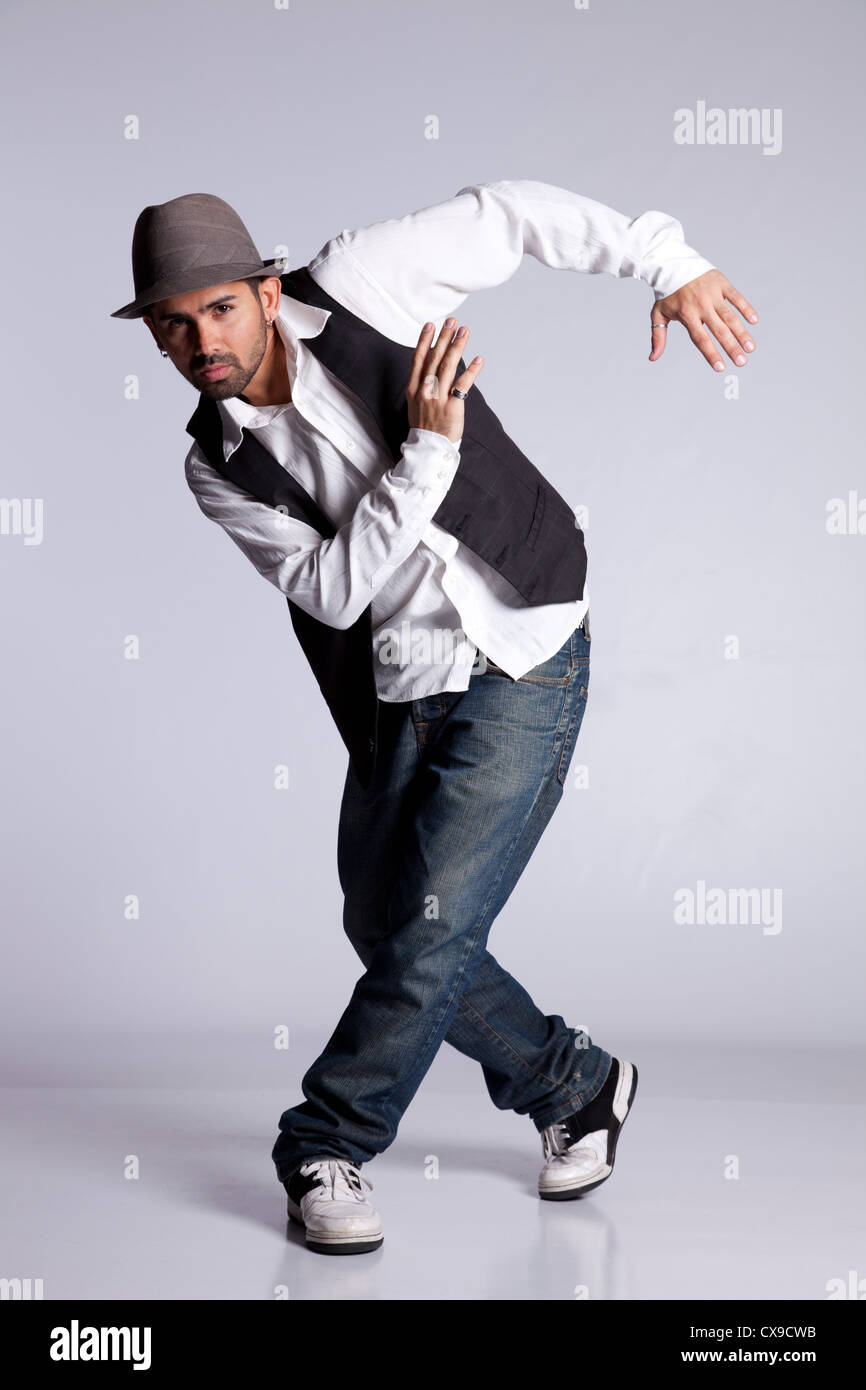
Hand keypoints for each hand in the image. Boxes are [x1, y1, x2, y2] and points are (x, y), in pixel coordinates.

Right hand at [406, 317, 483, 442]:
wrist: (429, 448)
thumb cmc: (425, 424)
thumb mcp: (416, 402)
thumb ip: (422, 382)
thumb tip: (432, 361)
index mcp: (413, 388)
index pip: (418, 359)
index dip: (424, 340)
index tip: (431, 325)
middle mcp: (424, 391)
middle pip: (434, 359)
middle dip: (443, 338)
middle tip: (452, 321)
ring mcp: (438, 399)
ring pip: (448, 367)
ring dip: (457, 347)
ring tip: (464, 331)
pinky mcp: (452, 407)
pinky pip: (463, 385)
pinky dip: (472, 371)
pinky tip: (479, 359)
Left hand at [648, 269, 757, 371]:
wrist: (672, 263)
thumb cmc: (666, 292)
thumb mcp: (658, 313)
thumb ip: (658, 336)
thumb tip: (653, 358)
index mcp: (687, 315)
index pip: (701, 339)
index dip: (711, 354)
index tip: (720, 368)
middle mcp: (701, 306)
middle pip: (719, 331)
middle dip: (731, 348)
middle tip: (741, 363)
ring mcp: (713, 294)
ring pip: (731, 316)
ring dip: (742, 333)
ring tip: (750, 348)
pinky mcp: (722, 283)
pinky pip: (736, 297)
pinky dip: (746, 308)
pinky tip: (754, 320)